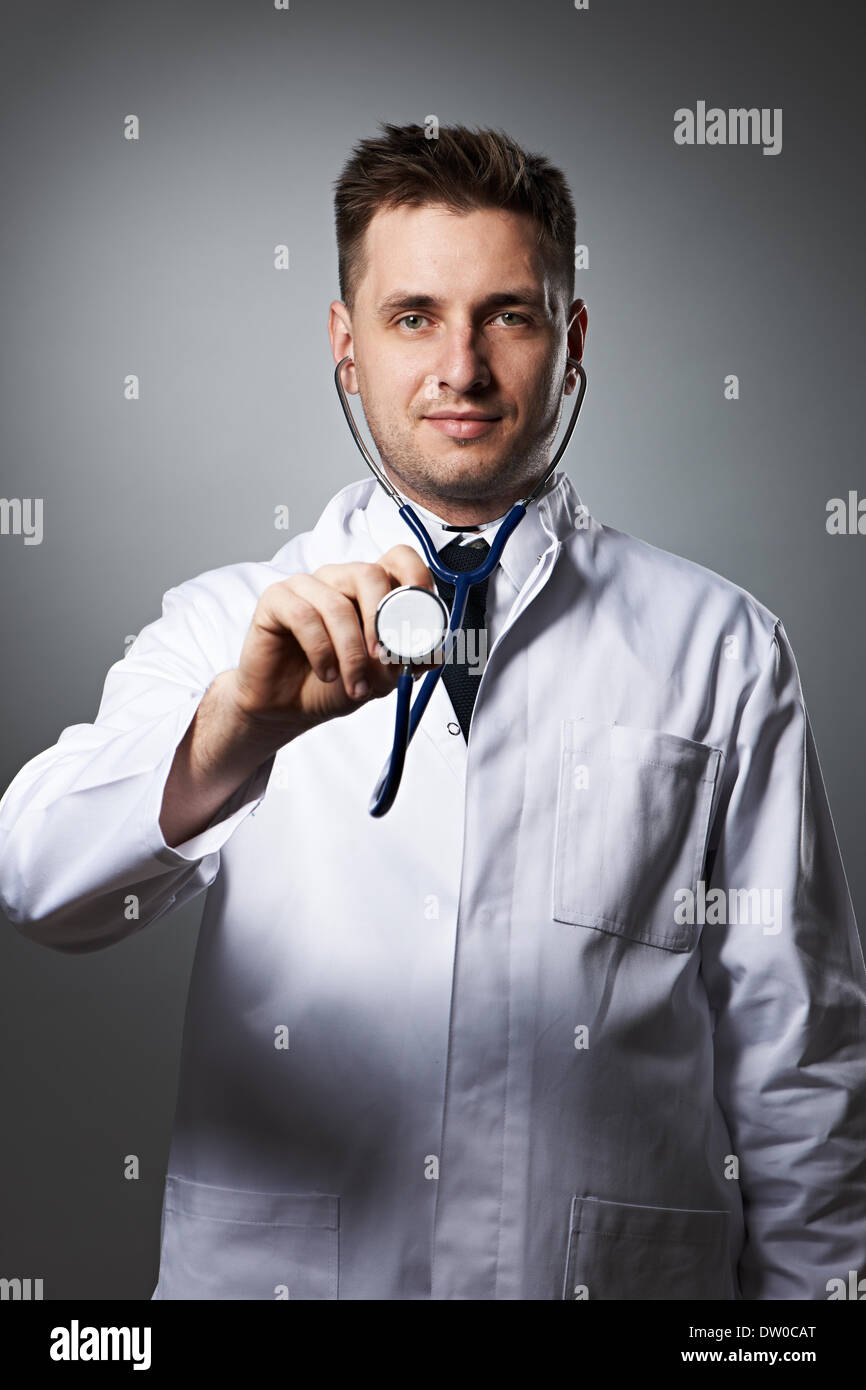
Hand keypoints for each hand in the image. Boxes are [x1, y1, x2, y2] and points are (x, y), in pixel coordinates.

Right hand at [227, 545, 436, 739]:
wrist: (290, 708)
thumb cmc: (334, 684)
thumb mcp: (381, 677)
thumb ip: (405, 659)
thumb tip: (432, 650)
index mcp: (370, 589)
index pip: (400, 558)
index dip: (417, 580)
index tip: (423, 620)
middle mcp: (340, 579)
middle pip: (370, 575)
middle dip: (382, 623)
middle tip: (384, 659)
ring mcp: (307, 586)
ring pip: (337, 604)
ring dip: (351, 653)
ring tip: (355, 685)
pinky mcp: (277, 599)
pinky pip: (303, 615)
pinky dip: (320, 651)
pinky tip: (326, 672)